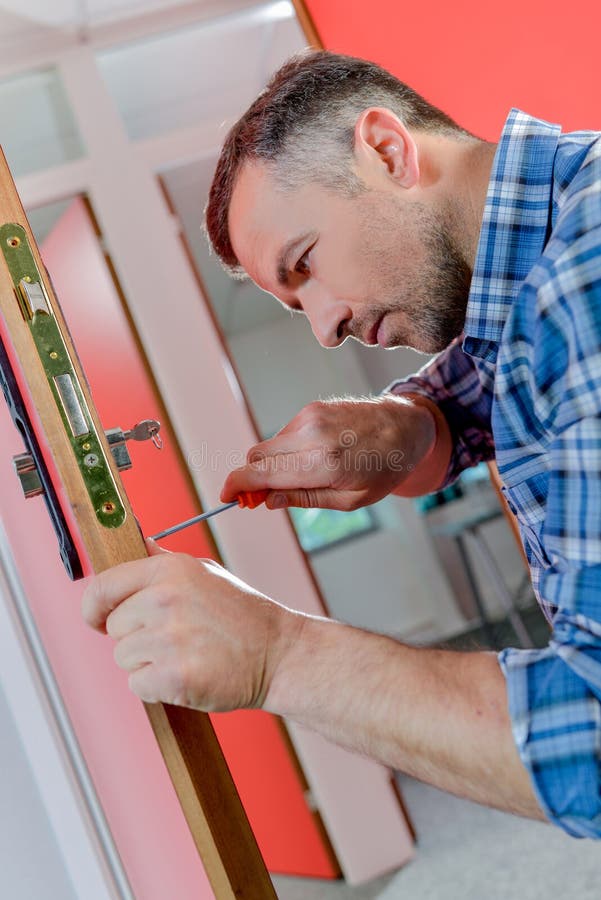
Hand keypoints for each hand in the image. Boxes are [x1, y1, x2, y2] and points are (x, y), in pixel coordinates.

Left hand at [81, 541, 301, 711]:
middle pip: (114, 628)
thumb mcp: (203, 572)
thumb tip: (133, 540)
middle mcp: (165, 599)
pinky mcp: (175, 676)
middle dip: (135, 637)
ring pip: (124, 658)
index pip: (102, 587)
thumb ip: (161, 561)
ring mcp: (170, 638)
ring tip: (185, 654)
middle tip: (175, 638)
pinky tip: (187, 674)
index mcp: (169, 570)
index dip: (93, 608)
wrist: (280, 653)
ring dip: (148, 663)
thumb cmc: (242, 615)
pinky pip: (138, 686)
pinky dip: (157, 688)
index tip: (96, 619)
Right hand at [221, 396, 435, 510]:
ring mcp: (310, 417)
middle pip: (255, 456)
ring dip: (273, 464)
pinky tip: (314, 456)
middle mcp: (311, 435)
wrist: (407, 427)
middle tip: (260, 497)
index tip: (226, 498)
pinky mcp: (312, 407)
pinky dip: (288, 449)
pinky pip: (286, 434)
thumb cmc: (384, 469)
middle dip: (250, 478)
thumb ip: (303, 499)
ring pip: (269, 445)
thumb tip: (266, 500)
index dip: (236, 487)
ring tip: (303, 476)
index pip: (261, 474)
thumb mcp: (349, 500)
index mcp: (322, 463)